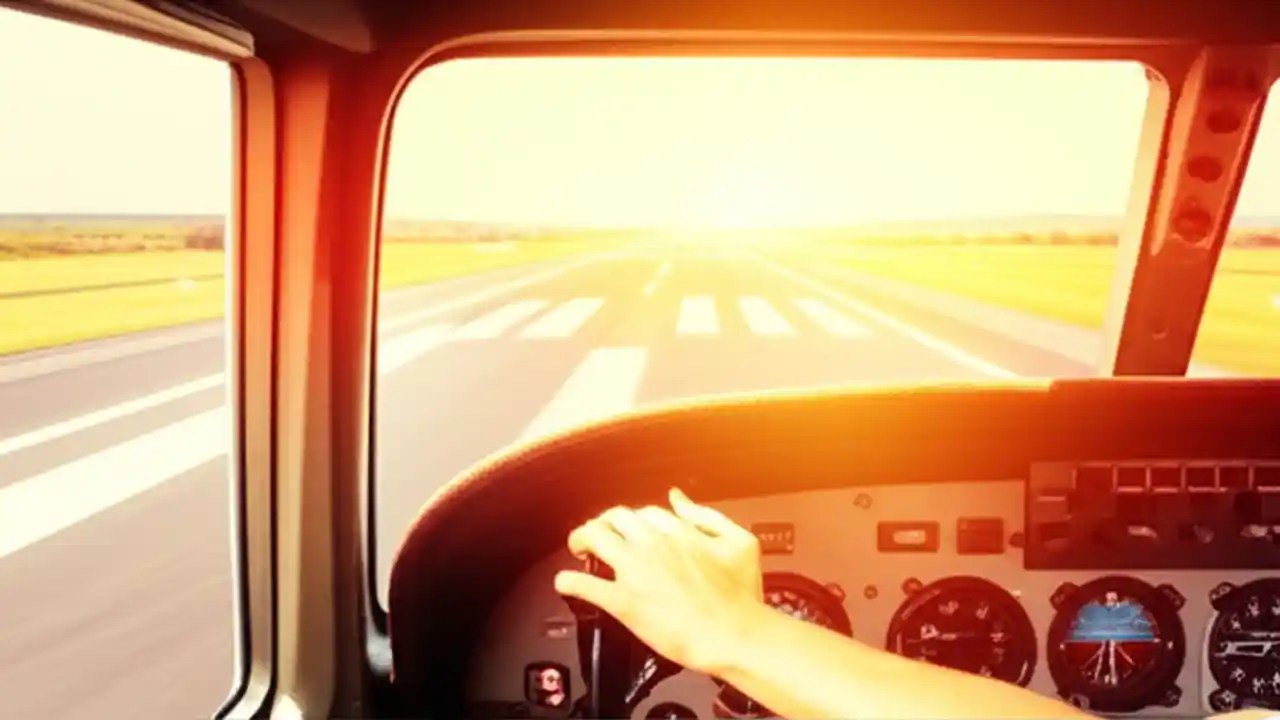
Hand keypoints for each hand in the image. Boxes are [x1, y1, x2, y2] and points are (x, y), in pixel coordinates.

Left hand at [554, 487, 768, 674]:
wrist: (736, 637)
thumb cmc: (742, 598)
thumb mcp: (740, 542)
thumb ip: (706, 516)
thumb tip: (678, 499)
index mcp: (679, 532)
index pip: (645, 512)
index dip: (636, 521)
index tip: (635, 532)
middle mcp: (652, 545)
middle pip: (614, 518)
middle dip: (604, 524)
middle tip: (601, 536)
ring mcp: (635, 572)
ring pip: (594, 538)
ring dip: (581, 539)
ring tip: (580, 549)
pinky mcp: (624, 602)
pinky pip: (585, 585)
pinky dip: (569, 581)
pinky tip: (566, 583)